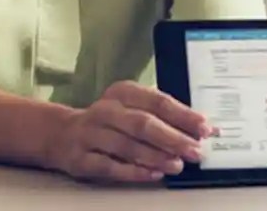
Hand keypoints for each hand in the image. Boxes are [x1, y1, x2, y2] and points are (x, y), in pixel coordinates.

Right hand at [43, 81, 211, 183]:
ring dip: (156, 157)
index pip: (158, 102)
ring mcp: (90, 133)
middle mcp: (106, 110)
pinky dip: (133, 171)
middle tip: (195, 150)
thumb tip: (206, 130)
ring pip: (127, 146)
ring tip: (178, 165)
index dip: (183, 115)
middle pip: (143, 123)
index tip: (205, 128)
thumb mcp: (133, 109)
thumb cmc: (110, 121)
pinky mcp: (80, 158)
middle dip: (173, 138)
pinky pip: (109, 166)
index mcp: (123, 92)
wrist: (61, 133)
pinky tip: (153, 174)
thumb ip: (166, 118)